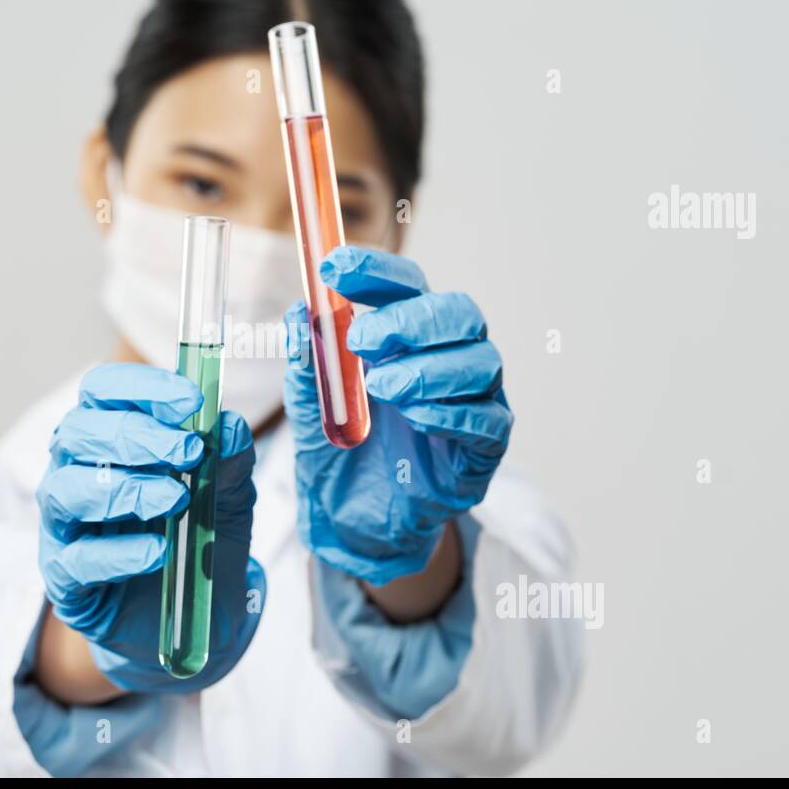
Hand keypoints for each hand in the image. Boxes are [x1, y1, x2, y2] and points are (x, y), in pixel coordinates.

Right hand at [37, 363, 264, 693]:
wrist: (195, 618)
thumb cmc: (198, 539)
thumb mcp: (228, 495)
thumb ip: (229, 461)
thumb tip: (230, 427)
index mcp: (108, 439)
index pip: (102, 391)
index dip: (141, 388)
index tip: (191, 400)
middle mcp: (74, 472)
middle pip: (79, 433)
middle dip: (137, 436)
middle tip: (189, 450)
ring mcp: (64, 527)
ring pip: (64, 490)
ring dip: (124, 489)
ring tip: (175, 500)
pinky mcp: (66, 581)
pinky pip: (75, 561)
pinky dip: (116, 553)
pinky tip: (156, 552)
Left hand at [285, 246, 512, 584]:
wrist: (350, 520)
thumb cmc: (338, 449)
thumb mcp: (309, 404)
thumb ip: (308, 361)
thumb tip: (299, 313)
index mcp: (408, 335)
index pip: (406, 284)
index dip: (376, 270)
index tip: (333, 268)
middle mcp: (449, 357)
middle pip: (458, 312)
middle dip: (411, 319)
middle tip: (362, 341)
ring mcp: (473, 401)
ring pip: (481, 362)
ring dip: (428, 369)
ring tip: (382, 389)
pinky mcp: (483, 449)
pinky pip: (489, 420)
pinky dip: (451, 414)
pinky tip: (416, 420)